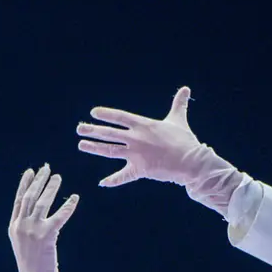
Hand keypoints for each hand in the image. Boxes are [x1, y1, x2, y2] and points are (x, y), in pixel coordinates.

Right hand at [8, 164, 78, 271]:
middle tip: (46, 168)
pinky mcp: (46, 235)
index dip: (24, 184)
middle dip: (38, 181)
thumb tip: (34, 214)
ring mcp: (32, 230)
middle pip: (29, 197)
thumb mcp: (23, 245)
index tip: (30, 171)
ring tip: (58, 177)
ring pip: (42, 202)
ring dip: (51, 188)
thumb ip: (25, 229)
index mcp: (13, 227)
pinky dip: (67, 206)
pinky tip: (74, 198)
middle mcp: (20, 226)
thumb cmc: (32, 266)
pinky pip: (59, 216)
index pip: (19, 200)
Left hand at [76, 87, 243, 211]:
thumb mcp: (179, 119)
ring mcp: (136, 154)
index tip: (93, 113)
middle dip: (93, 130)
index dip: (106, 114)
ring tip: (81, 145)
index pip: (120, 117)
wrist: (191, 161)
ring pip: (110, 151)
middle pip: (110, 133)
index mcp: (144, 125)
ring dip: (94, 148)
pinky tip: (102, 183)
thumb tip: (186, 89)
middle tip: (79, 129)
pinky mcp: (139, 170)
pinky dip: (112, 180)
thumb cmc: (185, 140)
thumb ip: (179, 104)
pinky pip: (123, 176)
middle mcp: (136, 138)